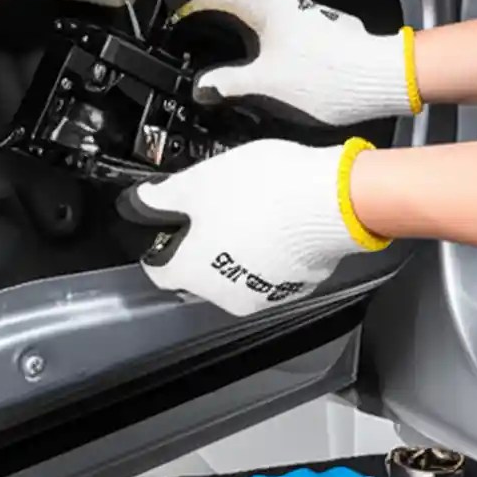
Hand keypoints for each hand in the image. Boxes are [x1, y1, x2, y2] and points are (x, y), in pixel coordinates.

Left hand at [117, 138, 389, 316]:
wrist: (333, 200)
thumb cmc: (262, 192)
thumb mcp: (198, 181)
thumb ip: (163, 196)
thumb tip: (143, 201)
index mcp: (193, 272)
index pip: (160, 271)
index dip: (159, 246)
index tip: (168, 225)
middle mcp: (225, 295)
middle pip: (199, 273)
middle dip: (201, 244)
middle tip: (213, 207)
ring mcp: (264, 294)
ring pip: (235, 273)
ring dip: (235, 248)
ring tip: (247, 209)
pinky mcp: (296, 288)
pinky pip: (269, 271)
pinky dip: (266, 252)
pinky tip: (275, 221)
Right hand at [174, 0, 419, 125]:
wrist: (381, 80)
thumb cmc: (330, 76)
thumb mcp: (264, 86)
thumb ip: (226, 84)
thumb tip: (205, 85)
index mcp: (267, 6)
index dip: (190, 12)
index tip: (178, 21)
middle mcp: (287, 4)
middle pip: (238, 11)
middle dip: (217, 30)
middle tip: (198, 46)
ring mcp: (306, 17)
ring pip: (263, 26)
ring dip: (246, 42)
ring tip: (230, 66)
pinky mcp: (321, 34)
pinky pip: (282, 38)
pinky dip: (268, 51)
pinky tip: (267, 74)